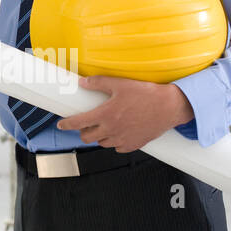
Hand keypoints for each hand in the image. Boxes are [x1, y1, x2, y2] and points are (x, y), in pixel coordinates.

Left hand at [56, 76, 194, 151]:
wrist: (169, 107)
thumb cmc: (146, 94)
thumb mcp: (120, 83)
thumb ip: (99, 83)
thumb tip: (83, 82)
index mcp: (105, 115)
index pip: (78, 123)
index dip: (66, 124)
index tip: (61, 125)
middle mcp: (112, 130)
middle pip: (88, 137)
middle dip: (83, 131)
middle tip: (85, 124)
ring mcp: (123, 139)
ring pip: (102, 143)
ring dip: (98, 136)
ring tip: (102, 127)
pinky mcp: (134, 145)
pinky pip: (118, 148)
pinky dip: (114, 143)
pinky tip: (117, 134)